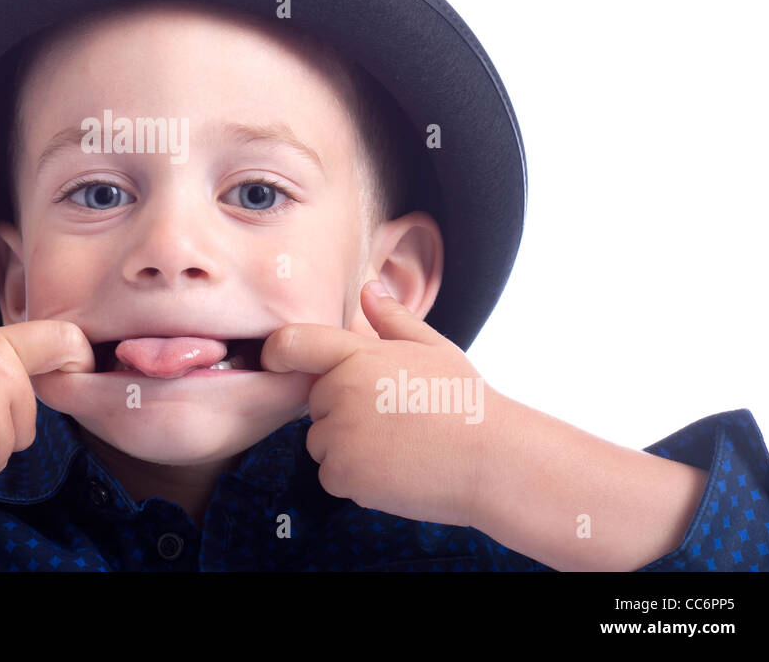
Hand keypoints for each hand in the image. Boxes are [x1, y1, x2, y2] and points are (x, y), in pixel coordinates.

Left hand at [260, 279, 510, 526]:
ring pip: (321, 442)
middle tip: (393, 420)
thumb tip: (368, 288)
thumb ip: (393, 320)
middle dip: (341, 412)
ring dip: (346, 449)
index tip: (273, 360)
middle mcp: (342, 390)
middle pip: (316, 402)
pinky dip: (355, 479)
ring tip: (397, 447)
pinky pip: (331, 476)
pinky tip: (394, 472)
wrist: (494, 461)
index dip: (277, 351)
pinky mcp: (344, 474)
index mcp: (359, 354)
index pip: (294, 343)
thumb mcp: (434, 349)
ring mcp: (341, 434)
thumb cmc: (466, 403)